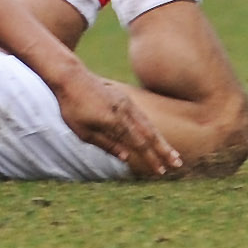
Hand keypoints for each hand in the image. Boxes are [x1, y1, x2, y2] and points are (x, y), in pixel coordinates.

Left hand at [54, 69, 180, 177]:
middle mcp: (124, 112)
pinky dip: (151, 127)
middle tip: (177, 164)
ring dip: (161, 140)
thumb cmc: (72, 107)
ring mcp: (126, 103)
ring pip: (148, 124)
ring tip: (171, 153)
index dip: (150, 159)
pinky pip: (141, 115)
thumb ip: (106, 144)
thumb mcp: (83, 131)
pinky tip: (154, 136)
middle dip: (164, 151)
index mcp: (114, 123)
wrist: (70, 76)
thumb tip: (127, 158)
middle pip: (149, 134)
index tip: (160, 171)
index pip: (138, 144)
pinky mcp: (124, 97)